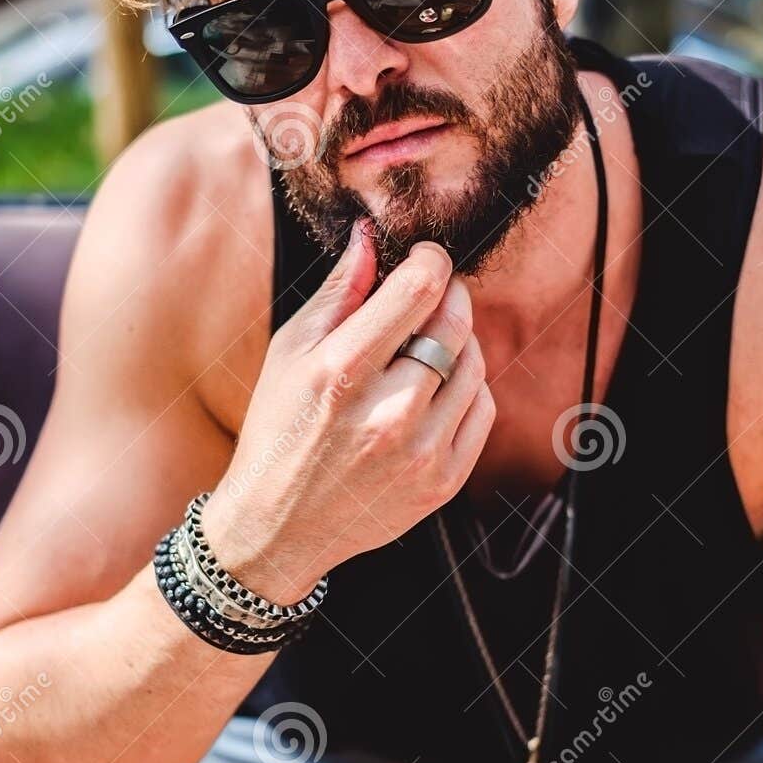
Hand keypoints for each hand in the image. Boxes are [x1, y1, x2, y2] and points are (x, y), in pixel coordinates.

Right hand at [203, 221, 493, 601]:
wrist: (279, 526)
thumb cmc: (279, 430)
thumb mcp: (289, 353)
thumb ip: (338, 293)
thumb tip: (371, 236)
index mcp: (341, 373)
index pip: (418, 290)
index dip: (430, 261)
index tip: (425, 259)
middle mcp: (387, 414)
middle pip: (454, 324)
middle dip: (448, 297)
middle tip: (432, 297)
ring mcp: (421, 453)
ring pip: (475, 365)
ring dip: (460, 343)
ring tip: (429, 347)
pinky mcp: (443, 482)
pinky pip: (483, 409)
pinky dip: (468, 389)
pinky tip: (436, 391)